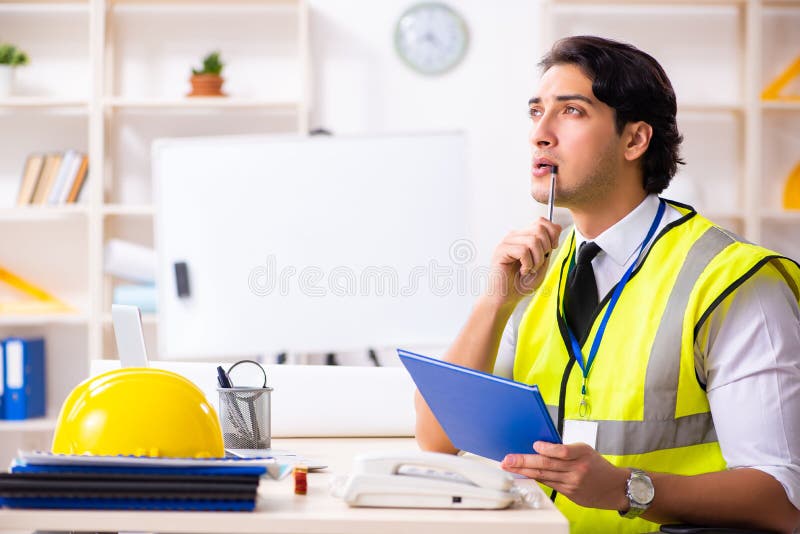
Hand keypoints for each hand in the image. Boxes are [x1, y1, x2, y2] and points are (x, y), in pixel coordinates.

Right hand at [487, 218, 561, 305]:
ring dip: (537, 259)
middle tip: (538, 263)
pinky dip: (528, 264)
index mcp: (524, 237)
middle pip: (539, 228)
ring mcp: (506, 243)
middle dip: (546, 248)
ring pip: (533, 240)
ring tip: (530, 269)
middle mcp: (514, 237)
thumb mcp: (542, 263)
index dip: (552, 233)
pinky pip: (523, 251)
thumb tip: (556, 228)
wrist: (506, 299)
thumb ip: (548, 246)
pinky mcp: (501, 251)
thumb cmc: (521, 284)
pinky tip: (523, 271)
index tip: (552, 248)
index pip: (541, 221)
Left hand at [501, 441, 629, 510]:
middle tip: (508, 459)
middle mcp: (577, 469)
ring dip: (523, 471)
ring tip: (509, 467)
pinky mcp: (569, 493)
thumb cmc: (597, 465)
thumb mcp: (586, 450)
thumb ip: (565, 449)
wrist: (614, 487)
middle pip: (547, 464)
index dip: (547, 448)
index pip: (562, 451)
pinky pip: (548, 484)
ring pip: (544, 476)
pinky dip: (534, 478)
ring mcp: (573, 483)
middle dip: (524, 461)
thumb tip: (540, 447)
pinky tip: (523, 475)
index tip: (534, 445)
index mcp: (582, 453)